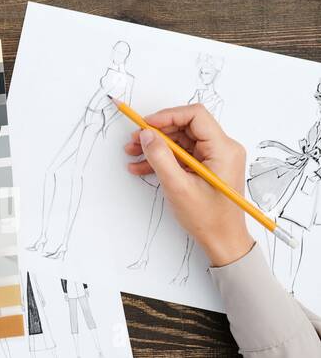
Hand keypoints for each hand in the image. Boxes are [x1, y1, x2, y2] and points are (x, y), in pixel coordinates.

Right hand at [123, 104, 253, 266]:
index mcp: (223, 149)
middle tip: (135, 140)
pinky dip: (163, 157)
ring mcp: (215, 157)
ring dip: (156, 145)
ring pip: (180, 139)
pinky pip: (182, 153)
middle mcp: (223, 148)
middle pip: (185, 126)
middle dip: (157, 132)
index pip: (195, 116)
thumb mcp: (178, 187)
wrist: (223, 241)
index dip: (167, 116)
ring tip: (133, 153)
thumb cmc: (208, 218)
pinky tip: (142, 166)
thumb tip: (146, 134)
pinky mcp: (207, 165)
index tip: (146, 125)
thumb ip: (160, 157)